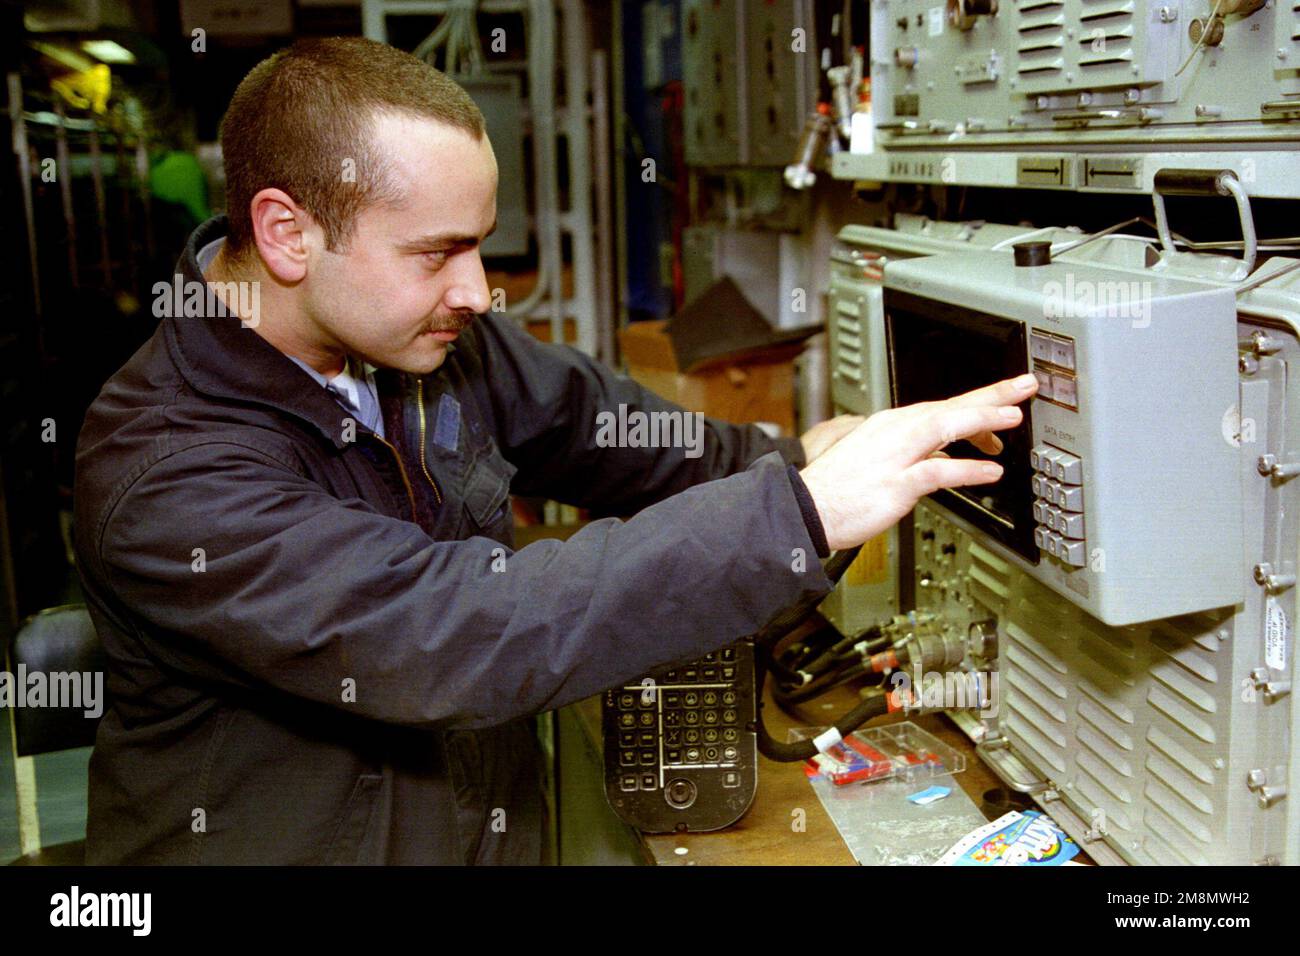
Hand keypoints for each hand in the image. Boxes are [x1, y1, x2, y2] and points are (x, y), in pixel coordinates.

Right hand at [799, 374, 1037, 550]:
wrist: (805, 509)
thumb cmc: (839, 490)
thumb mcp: (882, 463)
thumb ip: (918, 457)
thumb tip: (947, 457)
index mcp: (891, 426)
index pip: (943, 407)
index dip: (979, 401)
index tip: (1008, 397)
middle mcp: (893, 433)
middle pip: (949, 407)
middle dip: (990, 396)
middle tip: (1024, 386)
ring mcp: (893, 457)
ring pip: (942, 428)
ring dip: (979, 420)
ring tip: (1012, 418)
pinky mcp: (893, 484)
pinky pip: (935, 472)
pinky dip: (965, 469)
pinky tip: (989, 472)